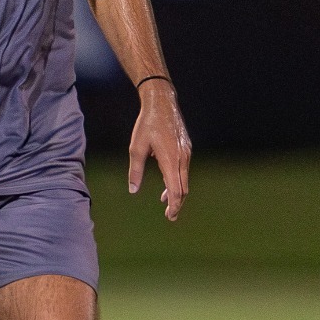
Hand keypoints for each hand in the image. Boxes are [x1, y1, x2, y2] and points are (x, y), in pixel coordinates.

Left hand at [128, 80, 191, 220]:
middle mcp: (182, 158)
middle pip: (183, 188)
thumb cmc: (147, 124)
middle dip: (177, 203)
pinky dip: (177, 179)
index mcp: (171, 160)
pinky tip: (168, 181)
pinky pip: (184, 169)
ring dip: (176, 191)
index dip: (174, 206)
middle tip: (169, 215)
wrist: (162, 102)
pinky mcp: (186, 147)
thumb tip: (133, 190)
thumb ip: (135, 171)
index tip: (170, 217)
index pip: (176, 190)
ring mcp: (186, 152)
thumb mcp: (136, 148)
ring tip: (165, 201)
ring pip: (184, 178)